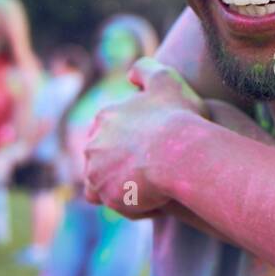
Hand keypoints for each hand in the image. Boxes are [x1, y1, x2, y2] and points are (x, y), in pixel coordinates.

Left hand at [82, 58, 203, 217]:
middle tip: (154, 169)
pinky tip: (157, 201)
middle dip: (123, 165)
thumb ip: (147, 70)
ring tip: (155, 188)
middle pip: (104, 159)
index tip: (154, 146)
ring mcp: (97, 173)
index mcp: (106, 117)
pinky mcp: (109, 197)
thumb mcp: (166, 81)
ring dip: (126, 186)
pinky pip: (120, 205)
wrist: (180, 154)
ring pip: (106, 184)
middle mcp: (94, 144)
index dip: (132, 140)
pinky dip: (134, 205)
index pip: (109, 132)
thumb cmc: (178, 117)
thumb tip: (130, 74)